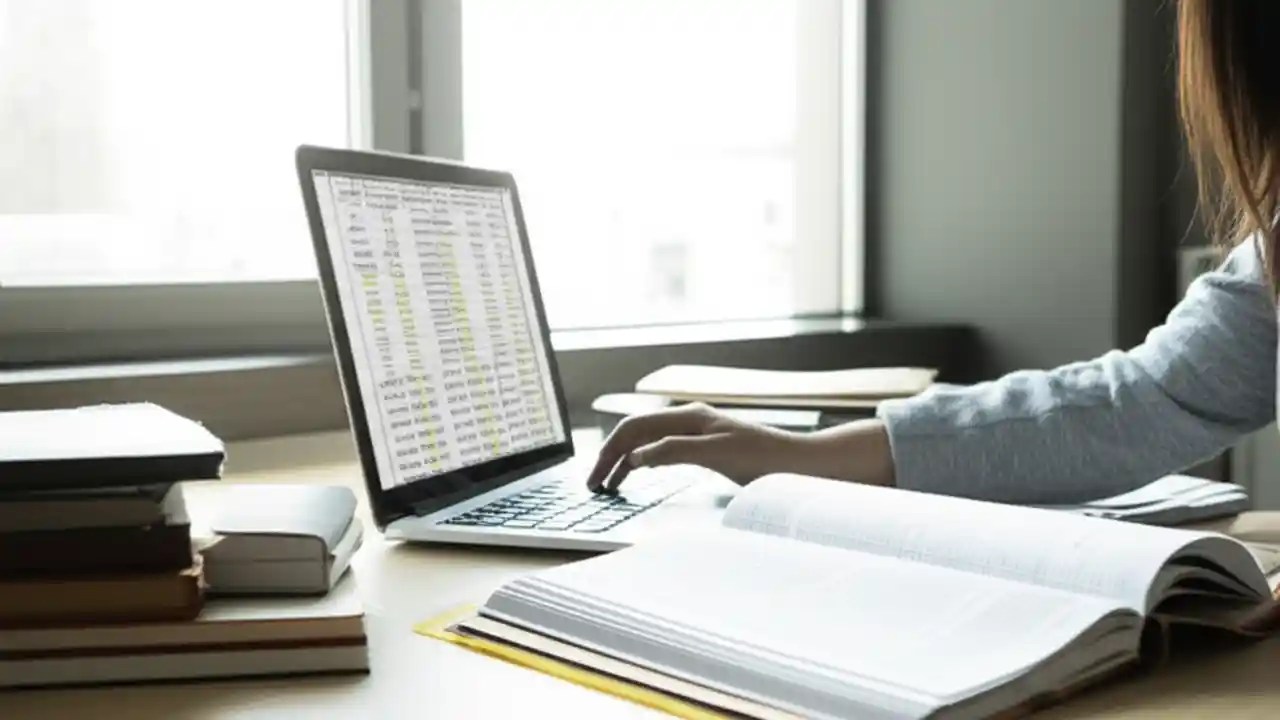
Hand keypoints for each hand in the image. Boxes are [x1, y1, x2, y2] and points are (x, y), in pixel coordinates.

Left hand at [585, 403, 895, 492]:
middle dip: (605, 454)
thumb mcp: (713, 455)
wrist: (806, 464)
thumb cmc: (763, 464)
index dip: (610, 449)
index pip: (637, 426)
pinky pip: (676, 446)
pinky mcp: (719, 446)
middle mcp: (695, 415)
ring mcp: (707, 428)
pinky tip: (636, 466)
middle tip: (590, 483)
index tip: (599, 475)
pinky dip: (651, 454)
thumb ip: (677, 451)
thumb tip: (638, 460)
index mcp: (692, 417)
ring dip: (618, 457)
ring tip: (603, 482)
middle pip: (633, 426)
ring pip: (646, 432)